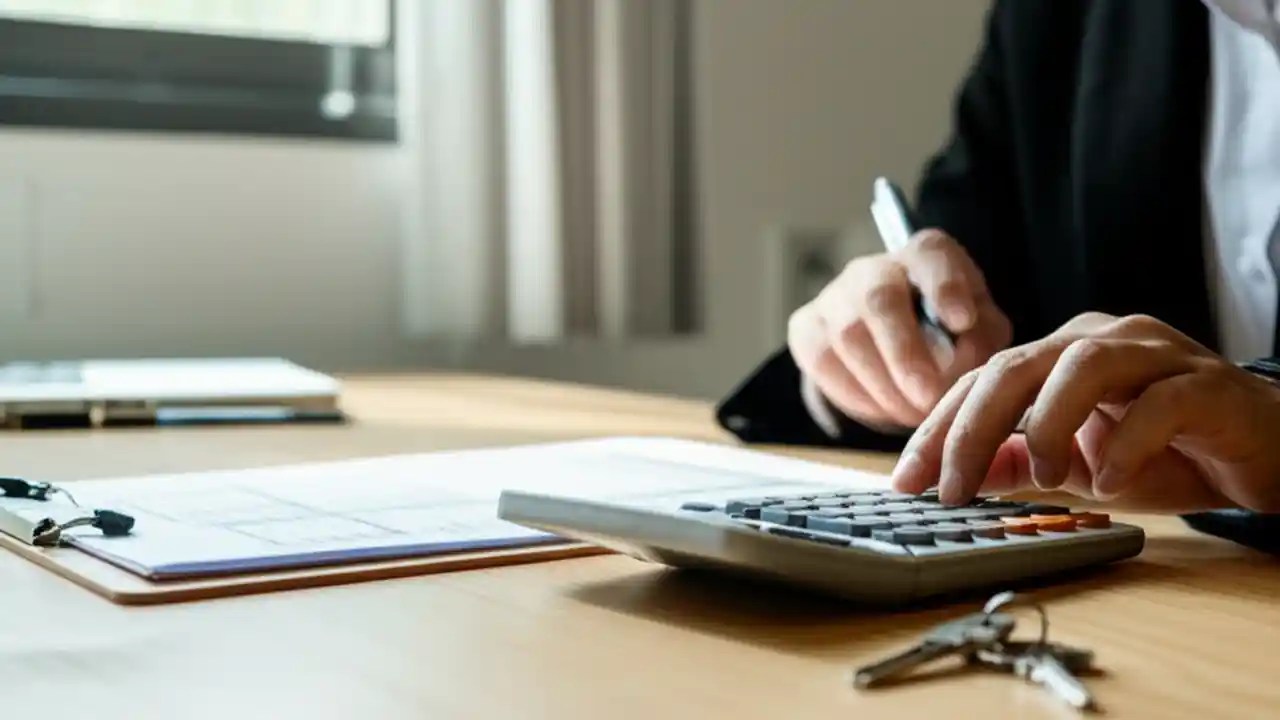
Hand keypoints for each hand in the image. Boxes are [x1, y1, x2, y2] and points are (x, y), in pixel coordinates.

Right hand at [788, 230, 1011, 428]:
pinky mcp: (806, 327)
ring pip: (848, 336)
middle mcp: (875, 267)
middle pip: (879, 299)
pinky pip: (822, 361)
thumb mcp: (982, 332)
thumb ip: (982, 340)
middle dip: (904, 352)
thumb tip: (961, 360)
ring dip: (883, 385)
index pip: (931, 257)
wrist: (896, 345)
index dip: (946, 287)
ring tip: (913, 414)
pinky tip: (883, 408)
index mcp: (925, 256)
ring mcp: (834, 295)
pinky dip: (855, 393)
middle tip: (927, 395)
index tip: (963, 321)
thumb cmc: (949, 334)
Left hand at [892, 312, 1279, 512]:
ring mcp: (1157, 355)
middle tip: (949, 488)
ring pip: (1083, 365)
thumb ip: (1020, 465)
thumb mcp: (1079, 469)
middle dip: (971, 428)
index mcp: (1062, 353)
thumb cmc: (1170, 452)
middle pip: (1017, 364)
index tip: (906, 479)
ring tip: (1041, 477)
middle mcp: (1103, 340)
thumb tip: (957, 474)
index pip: (982, 380)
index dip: (938, 429)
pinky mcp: (1207, 384)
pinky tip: (1108, 482)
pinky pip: (1159, 401)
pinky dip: (1125, 443)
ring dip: (1048, 425)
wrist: (1267, 452)